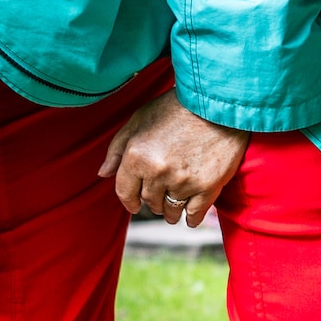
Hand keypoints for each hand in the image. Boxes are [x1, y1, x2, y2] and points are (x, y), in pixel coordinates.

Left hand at [99, 91, 248, 225]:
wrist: (216, 102)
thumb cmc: (176, 107)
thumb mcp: (139, 119)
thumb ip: (117, 148)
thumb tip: (103, 173)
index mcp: (137, 156)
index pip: (125, 192)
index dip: (128, 201)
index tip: (134, 206)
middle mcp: (158, 172)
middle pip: (149, 201)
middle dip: (151, 202)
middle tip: (159, 197)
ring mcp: (183, 181)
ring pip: (170, 210)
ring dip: (170, 212)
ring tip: (173, 210)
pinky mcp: (208, 186)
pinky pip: (194, 213)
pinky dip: (190, 218)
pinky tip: (189, 216)